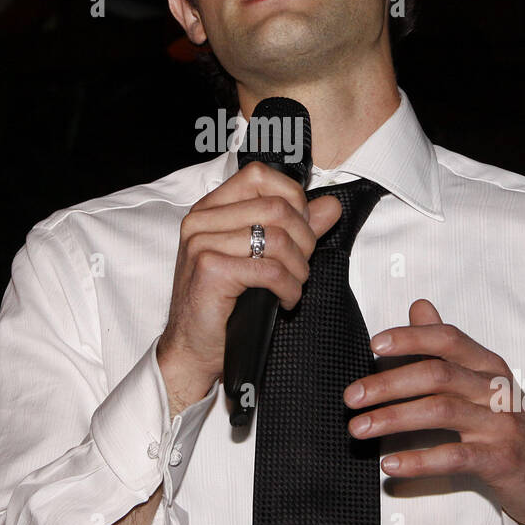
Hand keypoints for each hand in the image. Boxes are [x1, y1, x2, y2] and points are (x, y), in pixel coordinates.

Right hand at [158, 161, 342, 382]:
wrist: (194, 348)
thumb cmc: (223, 304)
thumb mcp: (260, 257)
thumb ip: (294, 227)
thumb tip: (330, 206)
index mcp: (210, 209)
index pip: (260, 176)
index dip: (292, 199)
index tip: (299, 230)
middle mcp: (201, 220)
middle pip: (276, 208)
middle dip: (303, 240)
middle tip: (300, 267)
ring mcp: (202, 243)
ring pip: (278, 239)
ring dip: (298, 269)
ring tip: (291, 286)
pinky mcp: (211, 269)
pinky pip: (271, 269)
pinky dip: (288, 288)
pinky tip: (283, 300)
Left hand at [343, 299, 524, 524]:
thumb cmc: (507, 424)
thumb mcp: (482, 381)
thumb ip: (447, 346)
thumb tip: (418, 305)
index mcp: (488, 365)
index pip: (448, 339)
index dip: (411, 338)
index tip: (374, 345)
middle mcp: (495, 389)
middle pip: (437, 375)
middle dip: (388, 383)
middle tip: (351, 397)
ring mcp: (501, 424)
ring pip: (440, 411)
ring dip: (393, 419)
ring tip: (359, 429)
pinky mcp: (501, 459)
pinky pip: (454, 456)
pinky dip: (418, 460)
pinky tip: (390, 465)